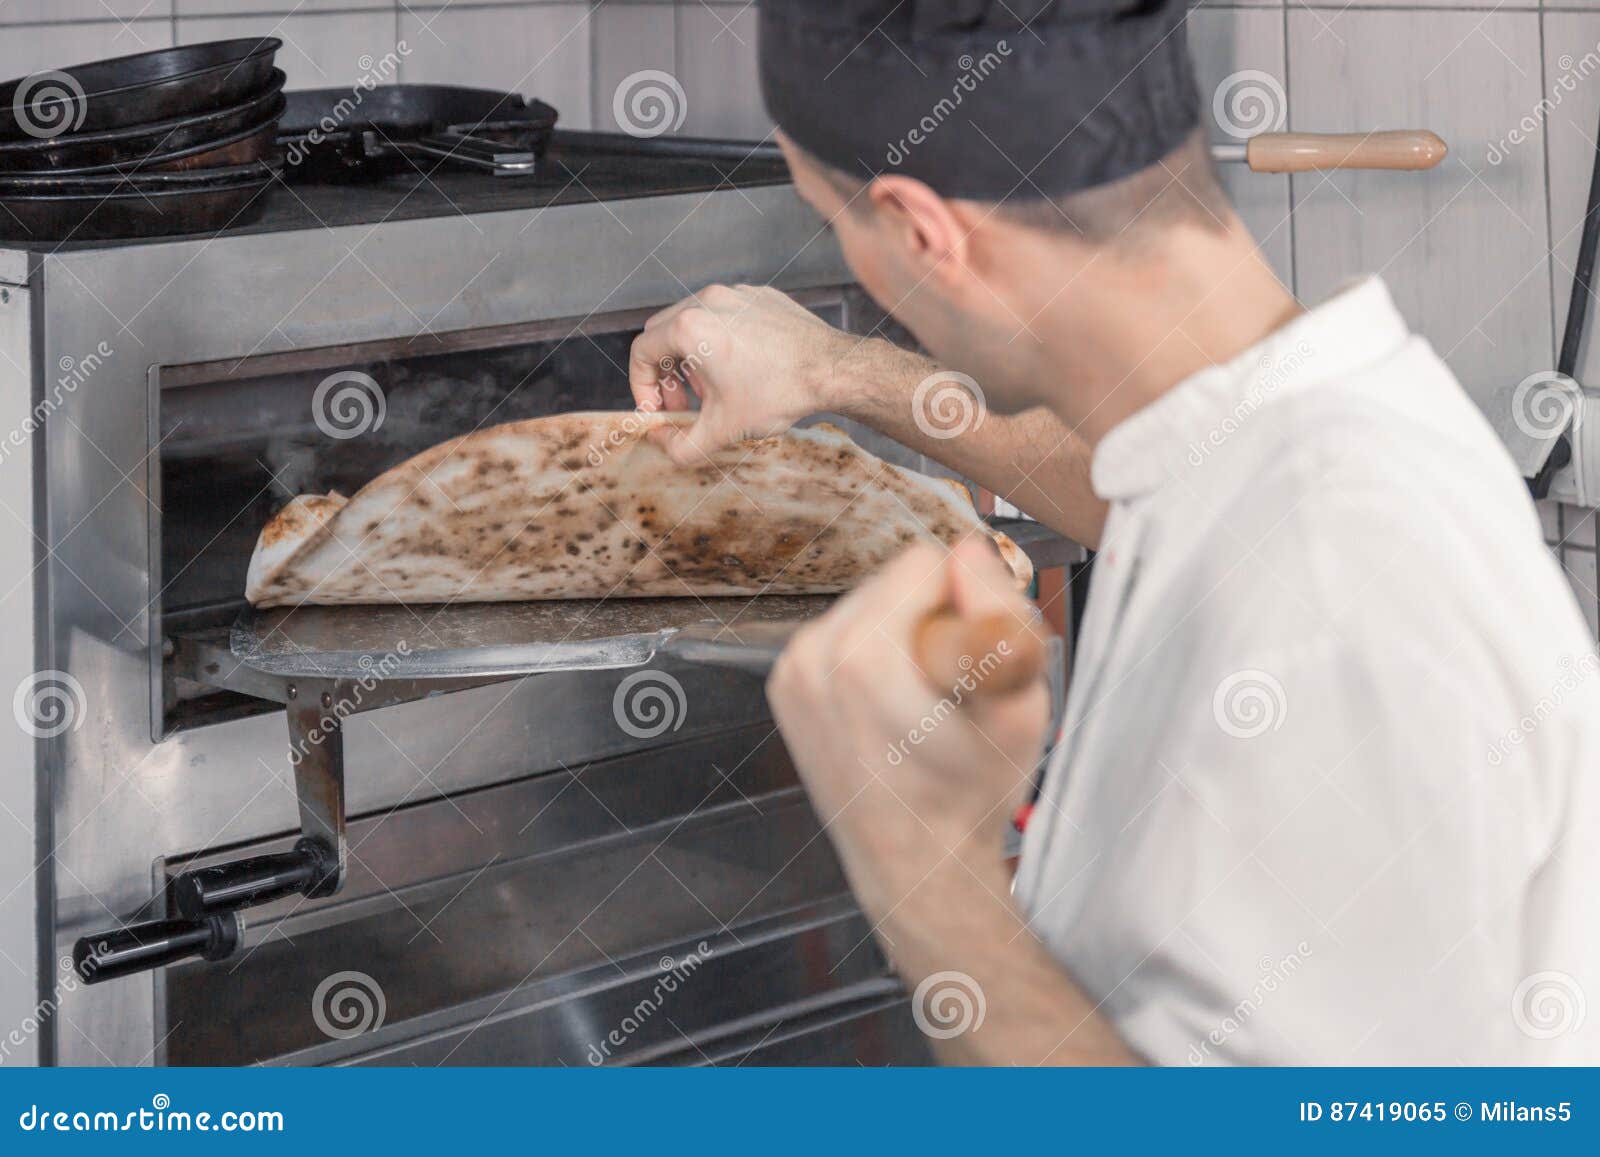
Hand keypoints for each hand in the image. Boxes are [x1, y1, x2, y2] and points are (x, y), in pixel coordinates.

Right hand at [627, 283, 857, 463]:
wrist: (832, 369)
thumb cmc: (778, 393)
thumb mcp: (721, 431)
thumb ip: (679, 446)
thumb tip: (659, 440)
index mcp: (690, 328)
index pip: (641, 353)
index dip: (642, 387)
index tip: (659, 410)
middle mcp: (707, 300)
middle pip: (663, 335)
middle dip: (666, 374)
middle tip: (685, 405)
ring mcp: (734, 294)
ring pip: (692, 323)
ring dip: (692, 359)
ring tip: (714, 389)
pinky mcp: (758, 295)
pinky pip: (724, 316)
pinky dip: (719, 342)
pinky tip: (741, 370)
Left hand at [766, 538, 1051, 917]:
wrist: (916, 862)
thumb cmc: (971, 794)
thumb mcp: (1018, 708)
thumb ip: (999, 616)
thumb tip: (971, 550)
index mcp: (862, 657)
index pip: (926, 562)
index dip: (966, 603)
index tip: (968, 660)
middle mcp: (812, 657)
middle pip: (893, 580)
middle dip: (931, 616)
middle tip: (948, 687)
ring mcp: (791, 672)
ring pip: (868, 603)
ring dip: (901, 635)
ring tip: (918, 703)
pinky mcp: (786, 683)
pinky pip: (842, 633)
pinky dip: (872, 656)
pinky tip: (889, 709)